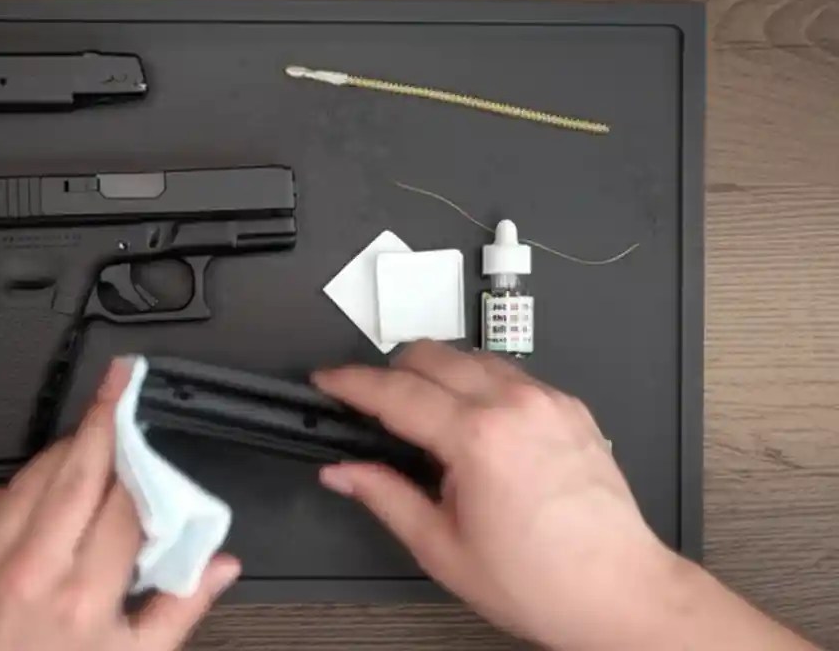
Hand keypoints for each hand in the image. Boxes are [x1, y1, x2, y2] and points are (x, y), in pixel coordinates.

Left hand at [0, 360, 240, 650]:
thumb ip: (180, 608)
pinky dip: (7, 487)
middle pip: (77, 470)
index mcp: (86, 596)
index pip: (126, 503)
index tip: (156, 439)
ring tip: (85, 446)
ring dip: (61, 452)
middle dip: (103, 418)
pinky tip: (29, 500)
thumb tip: (220, 565)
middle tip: (119, 380)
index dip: (146, 464)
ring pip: (29, 476)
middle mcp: (33, 570)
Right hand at [313, 341, 679, 650]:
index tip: (327, 381)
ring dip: (435, 373)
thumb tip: (343, 472)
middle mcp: (515, 407)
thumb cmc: (543, 581)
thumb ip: (385, 497)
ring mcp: (547, 402)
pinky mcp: (569, 408)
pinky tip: (471, 422)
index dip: (350, 383)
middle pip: (430, 355)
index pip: (395, 391)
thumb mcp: (442, 548)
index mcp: (478, 440)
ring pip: (470, 356)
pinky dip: (477, 384)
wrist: (620, 593)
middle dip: (389, 371)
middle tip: (368, 405)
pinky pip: (509, 374)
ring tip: (421, 417)